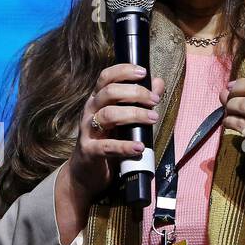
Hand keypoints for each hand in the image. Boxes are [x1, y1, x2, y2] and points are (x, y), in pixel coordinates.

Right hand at [66, 63, 164, 205]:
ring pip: (108, 115)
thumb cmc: (107, 140)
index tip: (143, 73)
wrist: (86, 173)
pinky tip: (139, 147)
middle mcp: (90, 111)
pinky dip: (125, 146)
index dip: (123, 71)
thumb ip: (140, 100)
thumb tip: (158, 83)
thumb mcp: (123, 118)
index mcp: (97, 100)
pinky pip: (107, 146)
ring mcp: (87, 131)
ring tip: (153, 119)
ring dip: (134, 115)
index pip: (105, 78)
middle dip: (135, 93)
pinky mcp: (89, 151)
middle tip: (154, 100)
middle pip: (108, 92)